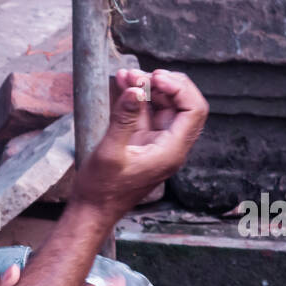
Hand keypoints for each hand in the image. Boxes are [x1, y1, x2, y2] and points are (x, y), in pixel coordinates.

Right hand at [71, 68, 208, 215]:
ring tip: (126, 76)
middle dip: (163, 83)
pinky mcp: (144, 142)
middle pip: (183, 103)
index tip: (154, 78)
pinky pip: (148, 113)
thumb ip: (123, 120)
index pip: (194, 110)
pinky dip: (138, 98)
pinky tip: (123, 85)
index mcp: (171, 151)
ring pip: (165, 105)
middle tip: (138, 75)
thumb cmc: (101, 190)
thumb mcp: (109, 153)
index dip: (179, 88)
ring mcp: (158, 143)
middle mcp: (170, 146)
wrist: (92, 211)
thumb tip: (135, 90)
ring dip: (148, 87)